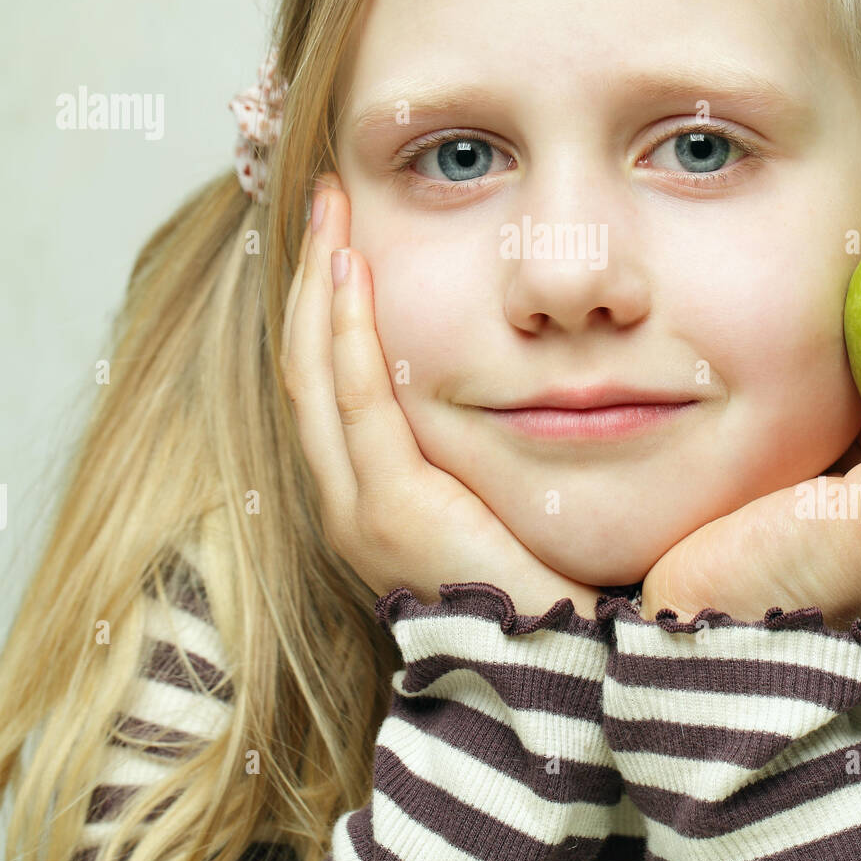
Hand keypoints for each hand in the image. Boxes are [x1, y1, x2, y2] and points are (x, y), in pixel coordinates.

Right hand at [280, 172, 605, 621]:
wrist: (556, 658)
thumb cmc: (538, 572)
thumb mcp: (492, 486)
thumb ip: (474, 434)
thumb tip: (510, 360)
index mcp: (368, 492)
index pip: (326, 382)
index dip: (324, 305)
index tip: (340, 236)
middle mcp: (346, 498)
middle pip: (305, 366)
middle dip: (311, 278)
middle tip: (325, 201)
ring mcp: (358, 506)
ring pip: (315, 374)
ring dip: (321, 288)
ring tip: (331, 215)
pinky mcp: (393, 508)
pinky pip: (357, 402)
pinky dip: (350, 332)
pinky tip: (354, 272)